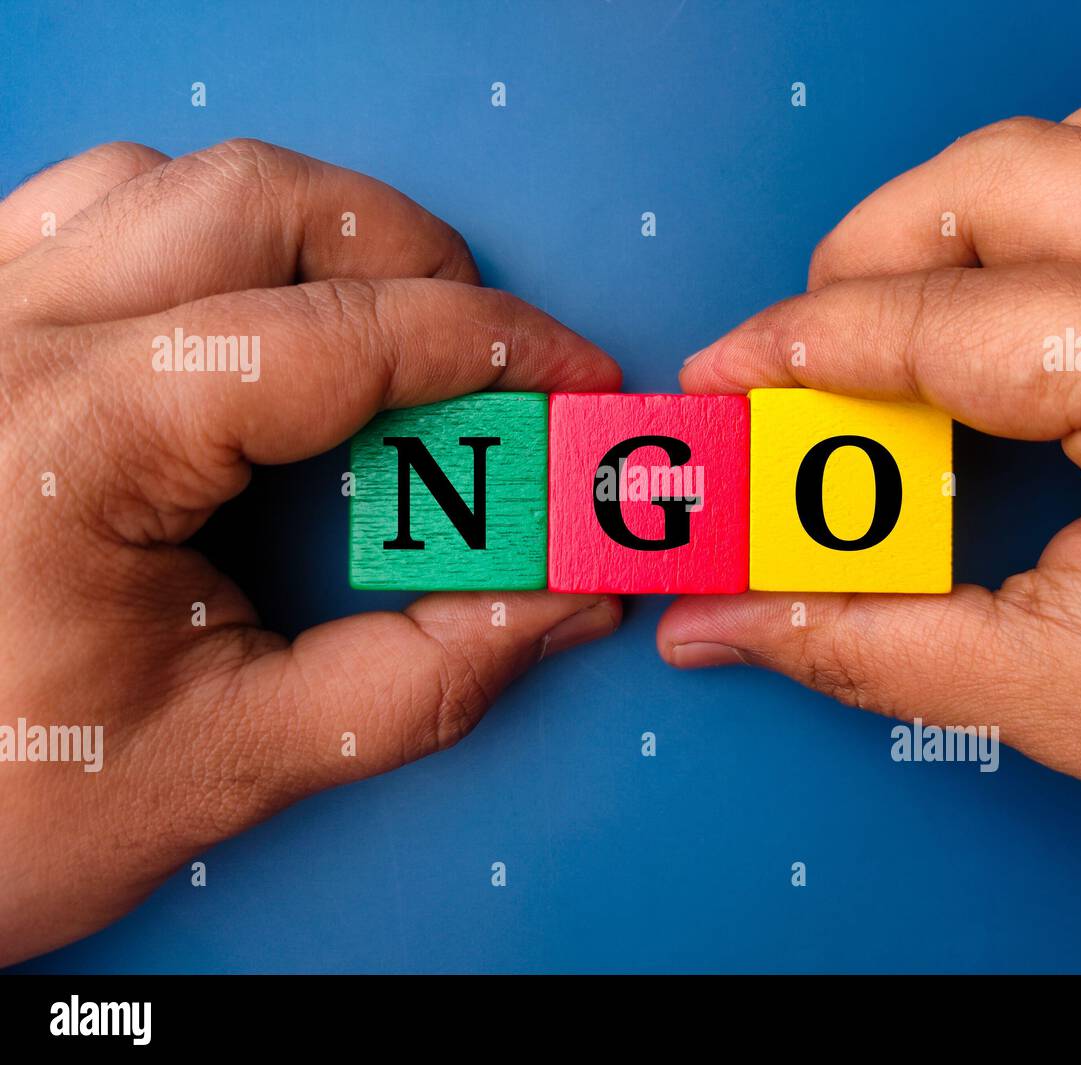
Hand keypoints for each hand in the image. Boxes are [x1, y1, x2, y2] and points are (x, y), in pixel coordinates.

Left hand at [0, 139, 621, 964]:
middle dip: (414, 263)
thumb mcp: (228, 763)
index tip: (579, 382)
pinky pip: (97, 208)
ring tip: (375, 344)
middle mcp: (4, 339)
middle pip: (263, 203)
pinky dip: (207, 239)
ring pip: (178, 183)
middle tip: (486, 367)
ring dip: (310, 241)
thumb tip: (564, 599)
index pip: (337, 339)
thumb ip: (422, 678)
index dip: (494, 347)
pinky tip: (247, 325)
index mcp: (73, 442)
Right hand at [659, 95, 1080, 884]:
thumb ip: (871, 646)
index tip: (727, 380)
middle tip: (811, 355)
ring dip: (975, 218)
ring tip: (920, 319)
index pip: (946, 324)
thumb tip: (731, 619)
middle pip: (1006, 179)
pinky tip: (1060, 288)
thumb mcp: (1076, 700)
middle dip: (871, 255)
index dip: (802, 350)